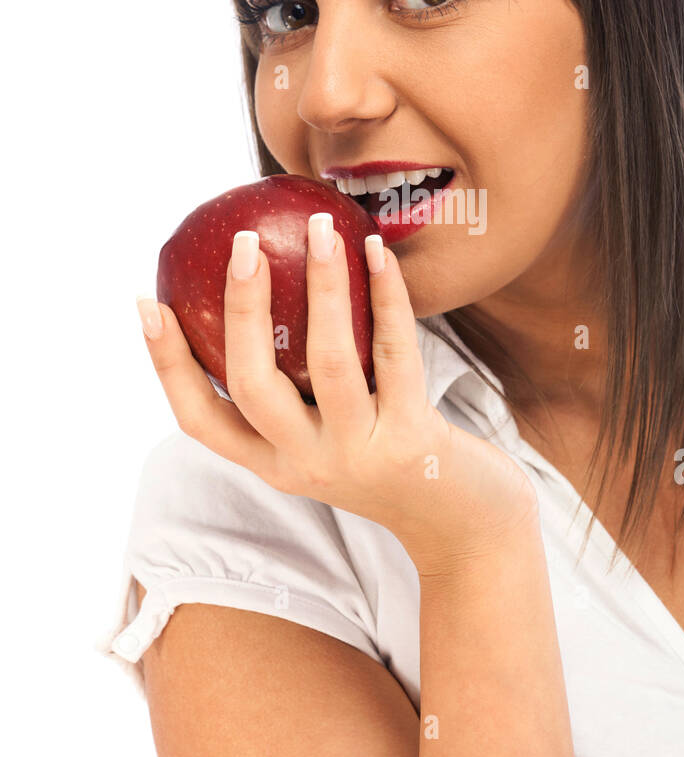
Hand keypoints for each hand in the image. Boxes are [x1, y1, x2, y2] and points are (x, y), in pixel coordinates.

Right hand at [136, 216, 537, 575]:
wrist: (464, 527)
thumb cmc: (388, 458)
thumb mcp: (329, 436)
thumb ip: (296, 389)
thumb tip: (264, 291)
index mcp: (273, 463)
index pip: (200, 419)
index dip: (168, 365)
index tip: (147, 305)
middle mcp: (307, 465)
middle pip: (254, 388)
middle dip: (241, 311)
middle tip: (242, 245)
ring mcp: (360, 454)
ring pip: (329, 365)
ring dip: (322, 289)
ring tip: (318, 230)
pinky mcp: (413, 438)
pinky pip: (396, 355)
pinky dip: (387, 297)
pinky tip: (378, 252)